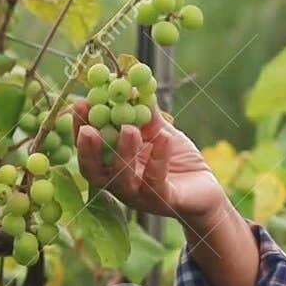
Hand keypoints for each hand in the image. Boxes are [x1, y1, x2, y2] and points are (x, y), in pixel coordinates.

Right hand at [71, 98, 226, 223]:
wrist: (205, 189)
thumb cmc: (177, 160)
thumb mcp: (160, 131)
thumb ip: (146, 114)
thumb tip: (133, 84)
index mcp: (113, 166)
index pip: (88, 150)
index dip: (79, 129)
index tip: (80, 104)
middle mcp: (120, 184)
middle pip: (94, 171)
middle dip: (88, 150)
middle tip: (89, 129)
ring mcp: (141, 196)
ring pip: (123, 180)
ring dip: (123, 153)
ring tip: (129, 129)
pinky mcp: (165, 201)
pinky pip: (157, 182)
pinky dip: (159, 158)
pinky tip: (164, 138)